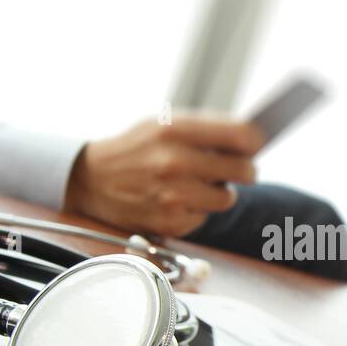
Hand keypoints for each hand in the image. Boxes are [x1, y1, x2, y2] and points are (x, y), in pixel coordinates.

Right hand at [64, 115, 262, 236]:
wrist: (91, 180)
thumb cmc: (135, 148)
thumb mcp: (163, 123)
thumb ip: (205, 128)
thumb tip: (251, 138)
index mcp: (176, 130)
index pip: (242, 135)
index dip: (255, 140)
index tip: (256, 143)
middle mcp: (175, 163)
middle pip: (244, 170)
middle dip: (244, 169)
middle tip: (238, 168)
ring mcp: (173, 196)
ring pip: (228, 198)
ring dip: (219, 192)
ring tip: (197, 184)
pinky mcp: (170, 222)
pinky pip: (205, 217)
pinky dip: (197, 210)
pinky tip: (177, 200)